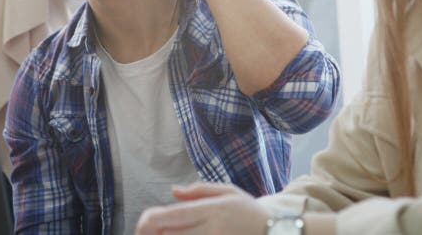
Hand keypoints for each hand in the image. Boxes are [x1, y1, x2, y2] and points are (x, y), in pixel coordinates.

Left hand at [135, 183, 268, 234]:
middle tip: (145, 232)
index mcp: (212, 210)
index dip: (152, 220)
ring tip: (160, 234)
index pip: (173, 216)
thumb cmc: (251, 212)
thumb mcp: (228, 192)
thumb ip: (199, 191)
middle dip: (154, 233)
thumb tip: (173, 191)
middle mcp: (212, 230)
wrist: (278, 234)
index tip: (144, 221)